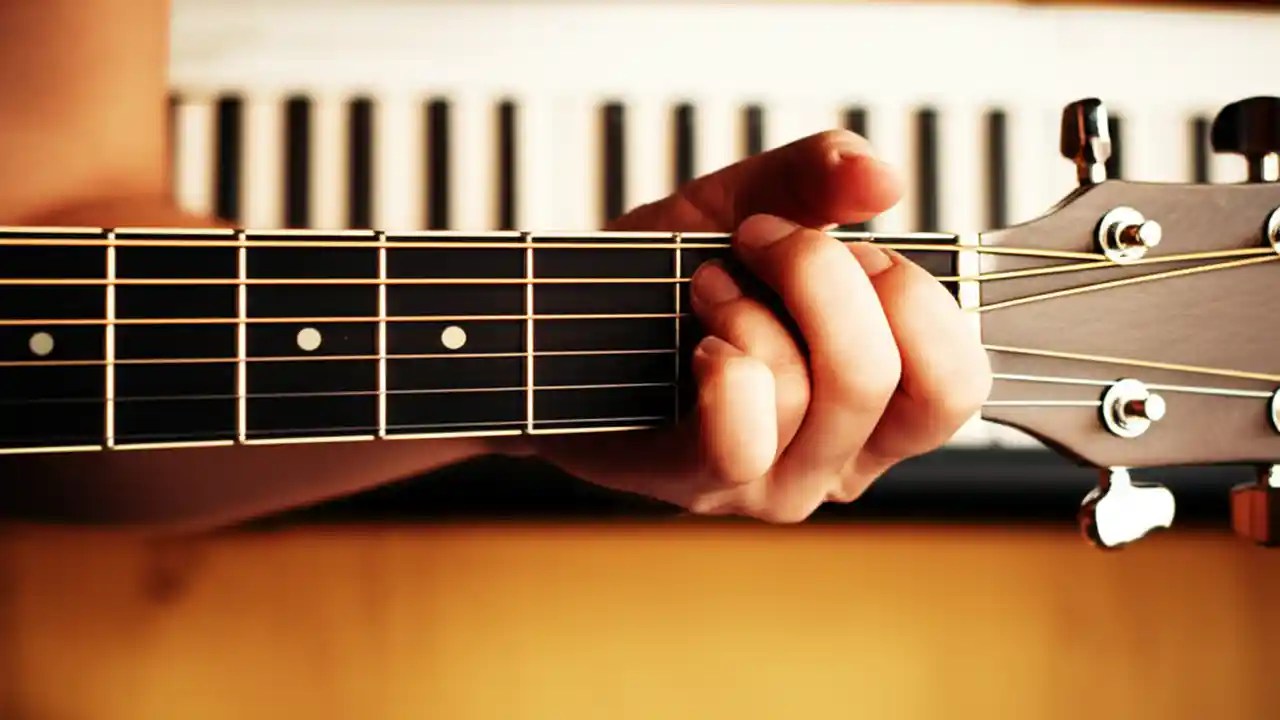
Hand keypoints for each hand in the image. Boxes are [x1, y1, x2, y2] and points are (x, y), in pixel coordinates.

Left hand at [532, 130, 991, 521]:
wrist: (562, 325)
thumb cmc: (664, 281)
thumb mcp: (748, 205)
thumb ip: (818, 178)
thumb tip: (880, 178)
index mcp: (881, 406)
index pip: (960, 381)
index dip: (911, 293)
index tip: (843, 242)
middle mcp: (841, 457)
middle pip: (889, 379)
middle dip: (822, 276)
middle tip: (763, 240)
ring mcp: (775, 481)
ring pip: (812, 391)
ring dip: (750, 306)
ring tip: (707, 284)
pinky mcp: (704, 484)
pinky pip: (745, 434)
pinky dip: (723, 363)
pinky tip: (696, 342)